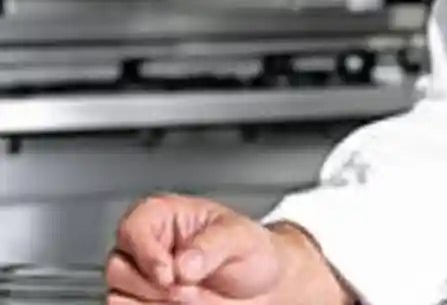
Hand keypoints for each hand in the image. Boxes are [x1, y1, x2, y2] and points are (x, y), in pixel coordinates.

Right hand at [107, 193, 284, 303]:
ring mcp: (141, 278)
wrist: (263, 286)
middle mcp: (145, 246)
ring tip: (192, 297)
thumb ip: (211, 245)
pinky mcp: (143, 303)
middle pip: (118, 269)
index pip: (133, 229)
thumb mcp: (240, 237)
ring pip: (118, 297)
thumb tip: (184, 264)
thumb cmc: (249, 251)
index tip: (170, 273)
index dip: (147, 253)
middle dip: (154, 286)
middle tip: (189, 289)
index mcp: (162, 216)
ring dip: (155, 304)